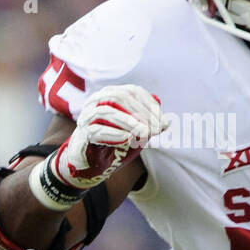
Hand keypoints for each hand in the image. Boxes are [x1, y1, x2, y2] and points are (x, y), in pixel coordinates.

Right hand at [52, 84, 166, 190]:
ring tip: (145, 133)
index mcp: (111, 93)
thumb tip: (167, 123)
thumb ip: (149, 124)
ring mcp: (87, 115)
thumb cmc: (114, 139)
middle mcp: (97, 100)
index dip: (150, 104)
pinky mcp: (82, 133)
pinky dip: (114, 134)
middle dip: (140, 113)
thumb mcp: (135, 130)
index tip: (164, 122)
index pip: (133, 91)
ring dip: (128, 121)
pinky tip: (128, 139)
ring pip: (105, 111)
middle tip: (156, 130)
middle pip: (119, 97)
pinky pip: (96, 130)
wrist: (89, 158)